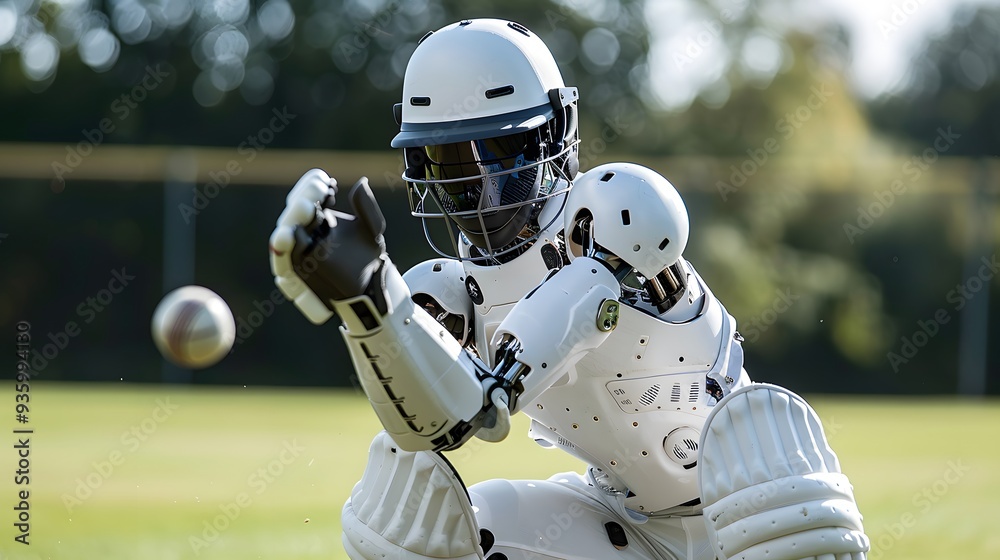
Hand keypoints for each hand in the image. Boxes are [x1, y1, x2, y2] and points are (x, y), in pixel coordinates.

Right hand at [269, 169, 386, 323]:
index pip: (308, 195)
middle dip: (297, 211)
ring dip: (283, 238)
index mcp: (317, 215)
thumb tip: (362, 182)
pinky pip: (286, 275)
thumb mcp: (372, 230)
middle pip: (291, 217)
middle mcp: (301, 232)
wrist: (369, 284)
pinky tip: (285, 250)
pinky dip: (283, 263)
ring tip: (287, 233)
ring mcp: (295, 255)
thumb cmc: (366, 253)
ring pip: (282, 244)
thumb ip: (366, 208)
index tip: (327, 184)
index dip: (312, 187)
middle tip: (307, 205)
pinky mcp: (295, 280)